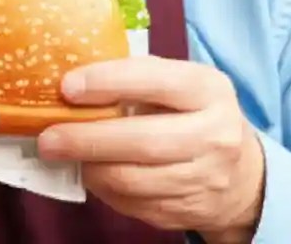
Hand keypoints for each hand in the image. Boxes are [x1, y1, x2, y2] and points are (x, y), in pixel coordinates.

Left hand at [36, 56, 263, 240]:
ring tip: (64, 154)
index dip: (108, 82)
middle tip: (48, 137)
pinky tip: (92, 172)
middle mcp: (215, 135)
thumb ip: (136, 78)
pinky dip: (104, 189)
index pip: (156, 81)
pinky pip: (134, 204)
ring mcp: (206, 179)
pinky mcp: (189, 211)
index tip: (67, 87)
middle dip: (88, 139)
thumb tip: (71, 82)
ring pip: (134, 180)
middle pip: (144, 140)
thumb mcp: (180, 84)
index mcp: (209, 90)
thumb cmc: (193, 115)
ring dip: (90, 168)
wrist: (242, 175)